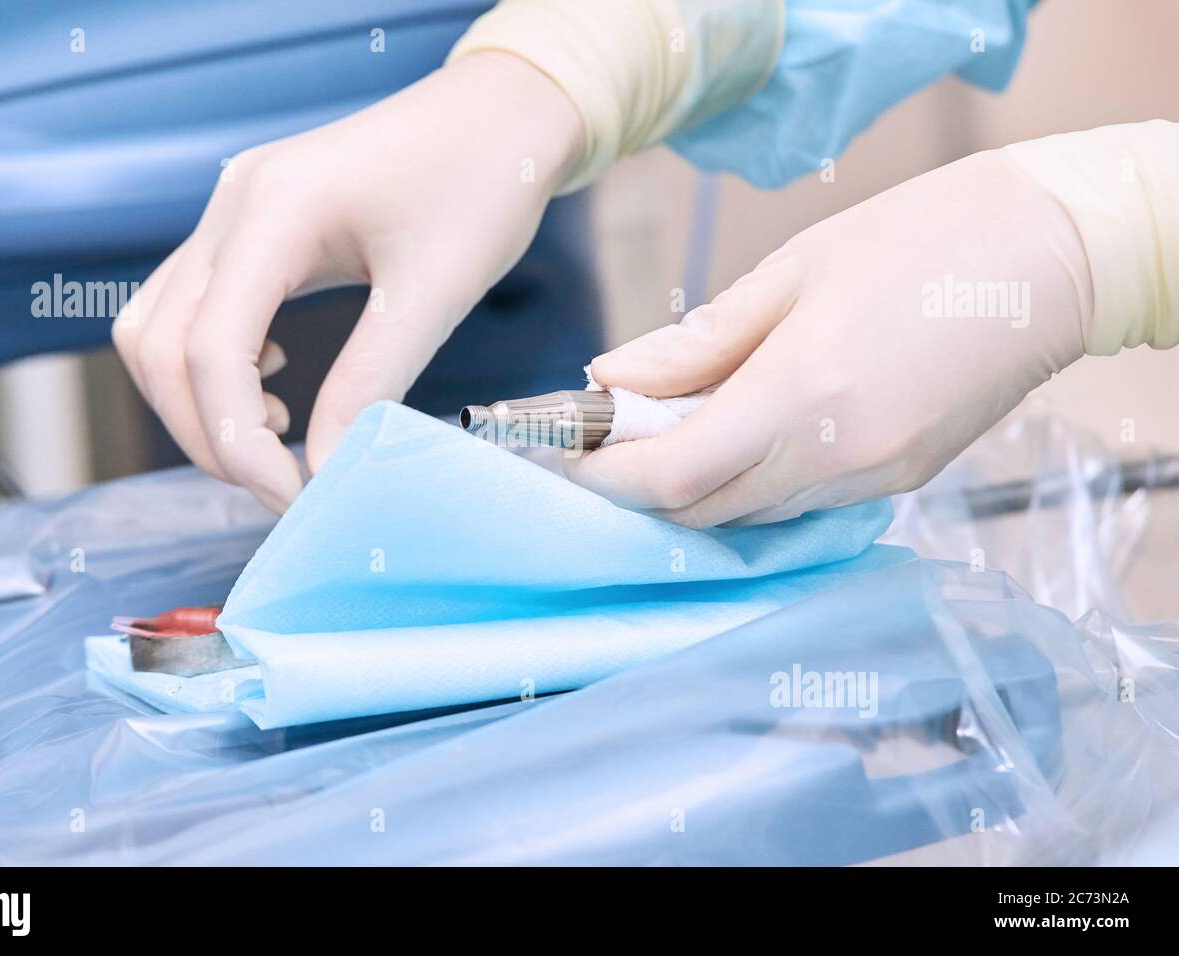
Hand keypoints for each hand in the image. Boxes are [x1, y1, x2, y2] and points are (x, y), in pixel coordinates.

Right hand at [114, 53, 583, 511]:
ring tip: (277, 436)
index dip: (237, 444)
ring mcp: (231, 211)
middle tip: (281, 485)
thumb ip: (371, 383)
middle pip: (160, 347)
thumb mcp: (434, 293)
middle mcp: (232, 205)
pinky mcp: (247, 226)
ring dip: (198, 401)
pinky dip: (212, 362)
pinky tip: (276, 379)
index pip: (209, 351)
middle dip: (208, 433)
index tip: (293, 498)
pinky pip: (189, 307)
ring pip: (157, 328)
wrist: (499, 115)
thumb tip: (322, 470)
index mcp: (273, 209)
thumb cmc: (482, 185)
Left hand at [566, 149, 1090, 525]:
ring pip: (751, 515)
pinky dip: (754, 482)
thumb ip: (697, 341)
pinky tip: (745, 433)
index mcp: (800, 395)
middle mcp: (834, 458)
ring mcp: (872, 480)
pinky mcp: (900, 482)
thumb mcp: (792, 273)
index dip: (610, 477)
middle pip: (704, 512)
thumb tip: (614, 375)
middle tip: (615, 436)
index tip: (573, 456)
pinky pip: (800, 504)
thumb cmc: (918, 241)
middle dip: (645, 486)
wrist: (1051, 260)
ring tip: (677, 425)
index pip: (673, 475)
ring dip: (699, 486)